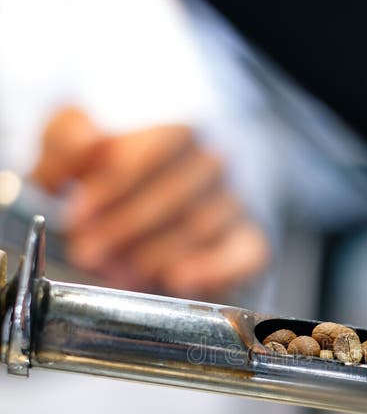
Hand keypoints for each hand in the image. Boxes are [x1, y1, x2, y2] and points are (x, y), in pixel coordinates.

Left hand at [30, 107, 269, 298]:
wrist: (162, 202)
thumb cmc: (114, 171)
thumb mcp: (79, 146)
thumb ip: (68, 140)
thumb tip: (86, 144)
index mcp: (176, 133)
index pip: (153, 152)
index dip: (114, 186)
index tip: (78, 216)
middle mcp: (213, 166)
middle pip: (175, 194)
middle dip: (125, 228)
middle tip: (88, 253)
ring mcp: (236, 206)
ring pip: (200, 228)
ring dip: (154, 254)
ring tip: (116, 273)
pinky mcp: (251, 245)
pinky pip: (245, 257)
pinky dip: (214, 269)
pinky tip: (179, 280)